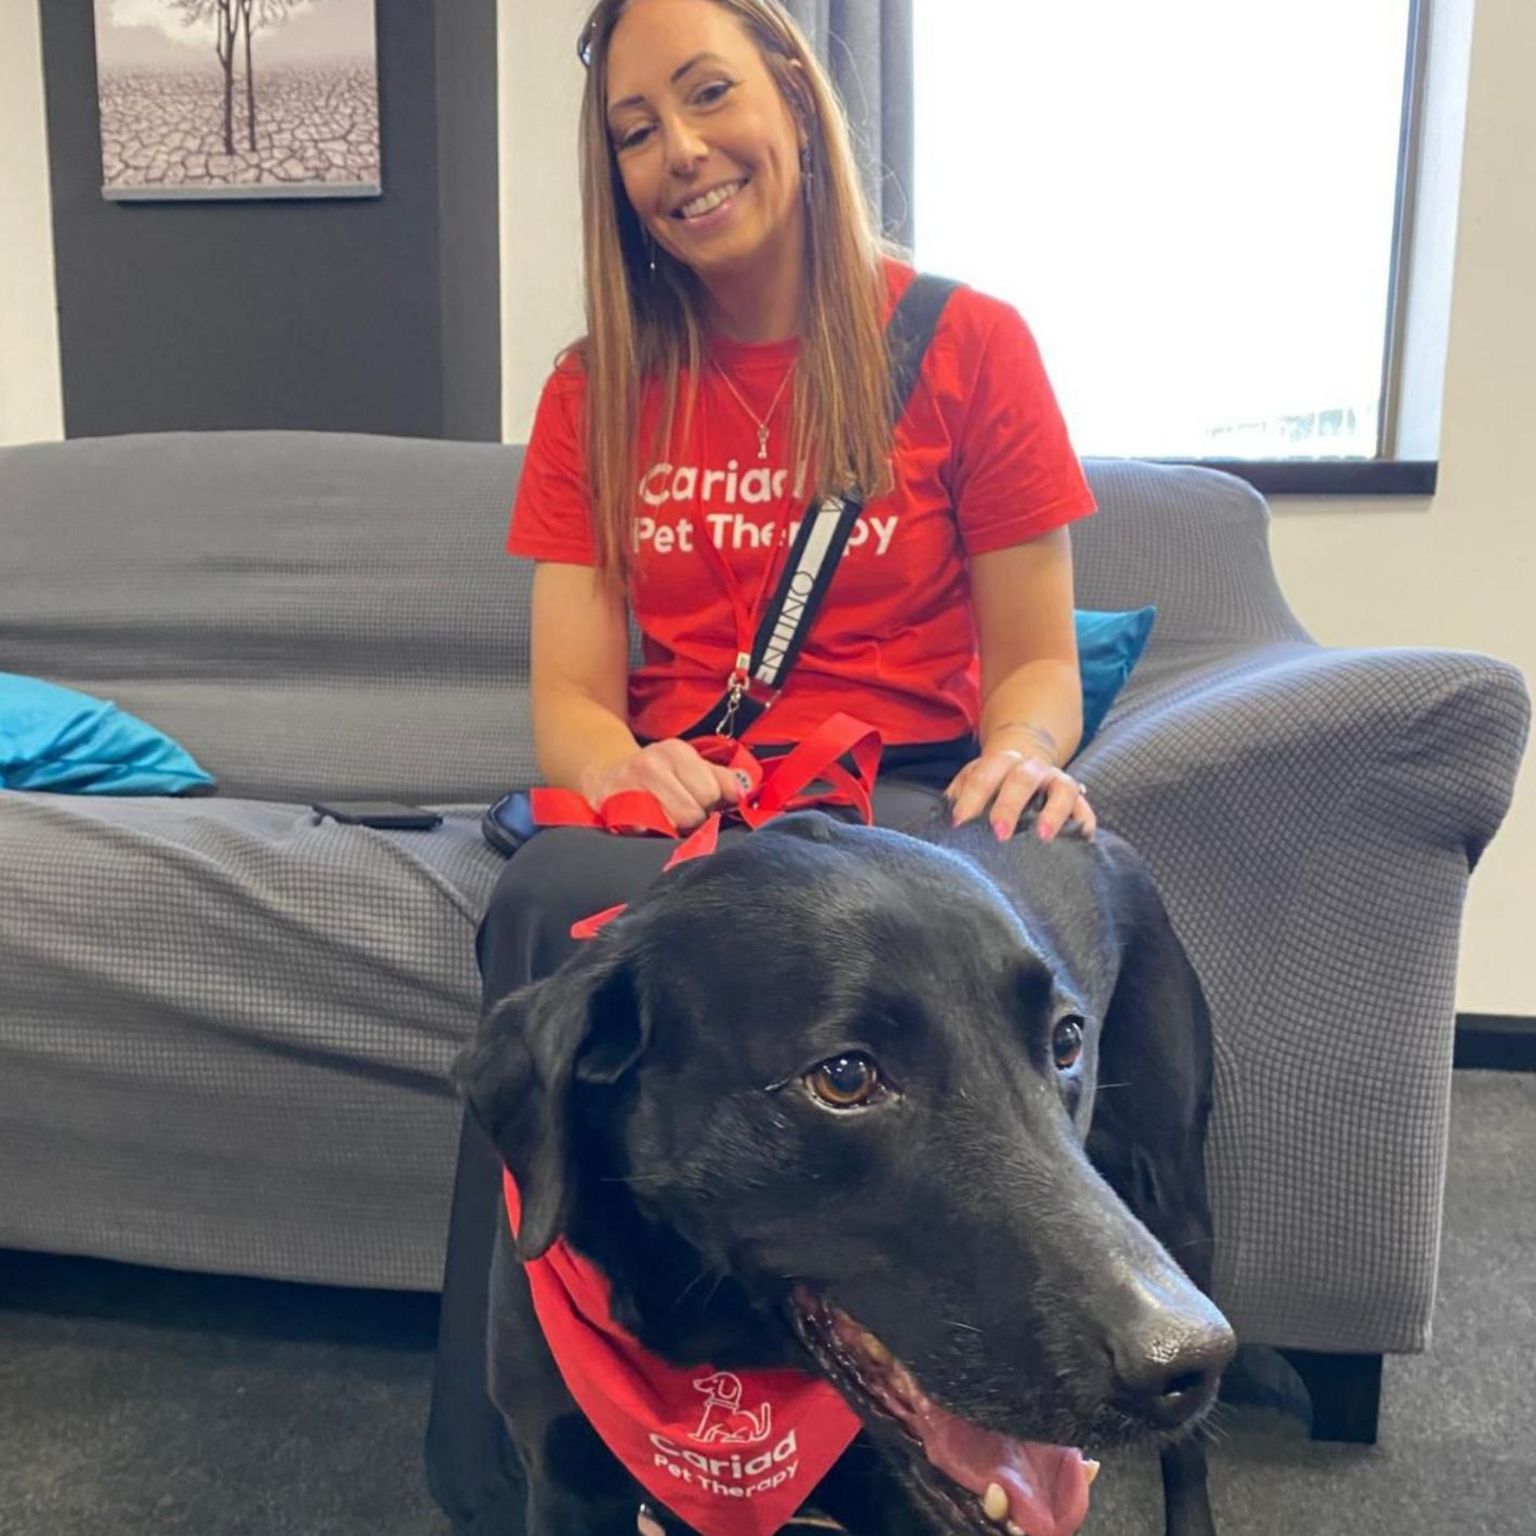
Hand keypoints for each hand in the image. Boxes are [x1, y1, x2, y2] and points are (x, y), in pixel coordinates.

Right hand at [581, 739, 743, 832]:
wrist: (606, 773)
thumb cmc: (659, 774)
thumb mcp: (692, 767)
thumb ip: (722, 778)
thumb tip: (744, 791)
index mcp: (676, 751)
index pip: (712, 792)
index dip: (712, 805)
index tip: (703, 805)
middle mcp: (651, 763)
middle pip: (692, 813)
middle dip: (692, 821)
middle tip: (682, 817)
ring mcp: (627, 784)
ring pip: (669, 827)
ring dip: (671, 831)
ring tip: (665, 822)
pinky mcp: (608, 805)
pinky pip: (641, 833)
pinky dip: (647, 835)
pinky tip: (645, 827)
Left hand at [945, 748, 1095, 842]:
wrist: (1025, 763)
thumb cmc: (993, 783)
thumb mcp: (973, 781)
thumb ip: (958, 795)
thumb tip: (943, 821)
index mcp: (1002, 761)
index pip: (985, 773)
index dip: (971, 797)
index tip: (959, 823)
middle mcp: (1032, 768)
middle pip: (1022, 779)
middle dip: (1010, 805)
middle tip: (999, 834)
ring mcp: (1057, 781)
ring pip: (1061, 791)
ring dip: (1053, 812)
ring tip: (1042, 837)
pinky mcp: (1077, 800)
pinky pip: (1085, 810)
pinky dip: (1084, 823)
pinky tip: (1080, 839)